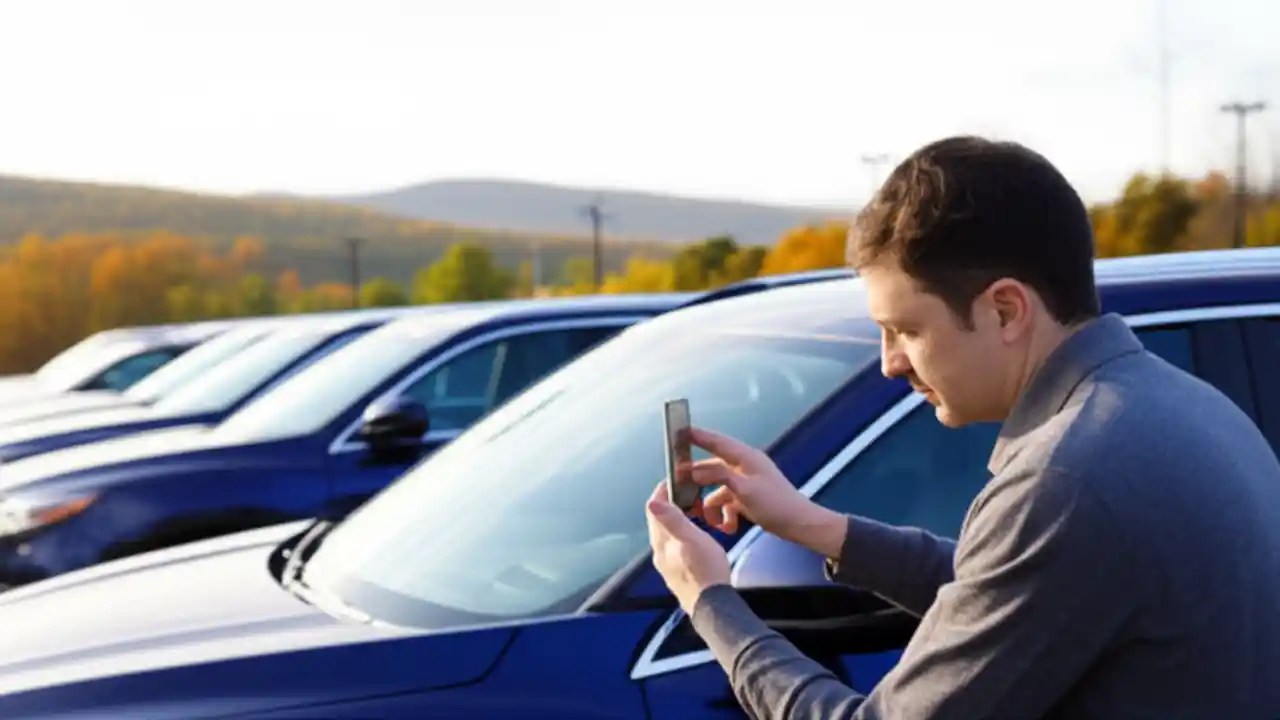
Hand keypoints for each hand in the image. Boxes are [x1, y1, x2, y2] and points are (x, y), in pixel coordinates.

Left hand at [645, 482, 730, 613]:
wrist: (712, 606)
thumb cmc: (706, 572)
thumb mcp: (692, 540)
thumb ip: (672, 520)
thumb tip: (652, 502)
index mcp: (661, 542)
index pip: (653, 508)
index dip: (663, 491)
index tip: (675, 479)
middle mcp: (659, 552)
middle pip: (658, 520)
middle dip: (670, 503)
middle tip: (689, 494)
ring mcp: (667, 564)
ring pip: (666, 533)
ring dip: (676, 519)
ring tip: (694, 511)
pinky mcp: (676, 573)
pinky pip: (673, 546)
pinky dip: (681, 534)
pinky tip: (694, 536)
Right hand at [689, 427, 846, 557]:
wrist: (799, 524)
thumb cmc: (776, 505)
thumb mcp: (745, 490)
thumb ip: (719, 476)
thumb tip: (694, 470)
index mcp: (746, 458)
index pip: (716, 442)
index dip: (697, 436)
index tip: (679, 431)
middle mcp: (744, 466)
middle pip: (712, 468)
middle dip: (698, 480)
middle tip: (679, 487)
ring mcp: (746, 482)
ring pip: (717, 490)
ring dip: (712, 506)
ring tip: (710, 521)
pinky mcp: (747, 498)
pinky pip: (727, 503)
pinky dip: (724, 515)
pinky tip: (727, 527)